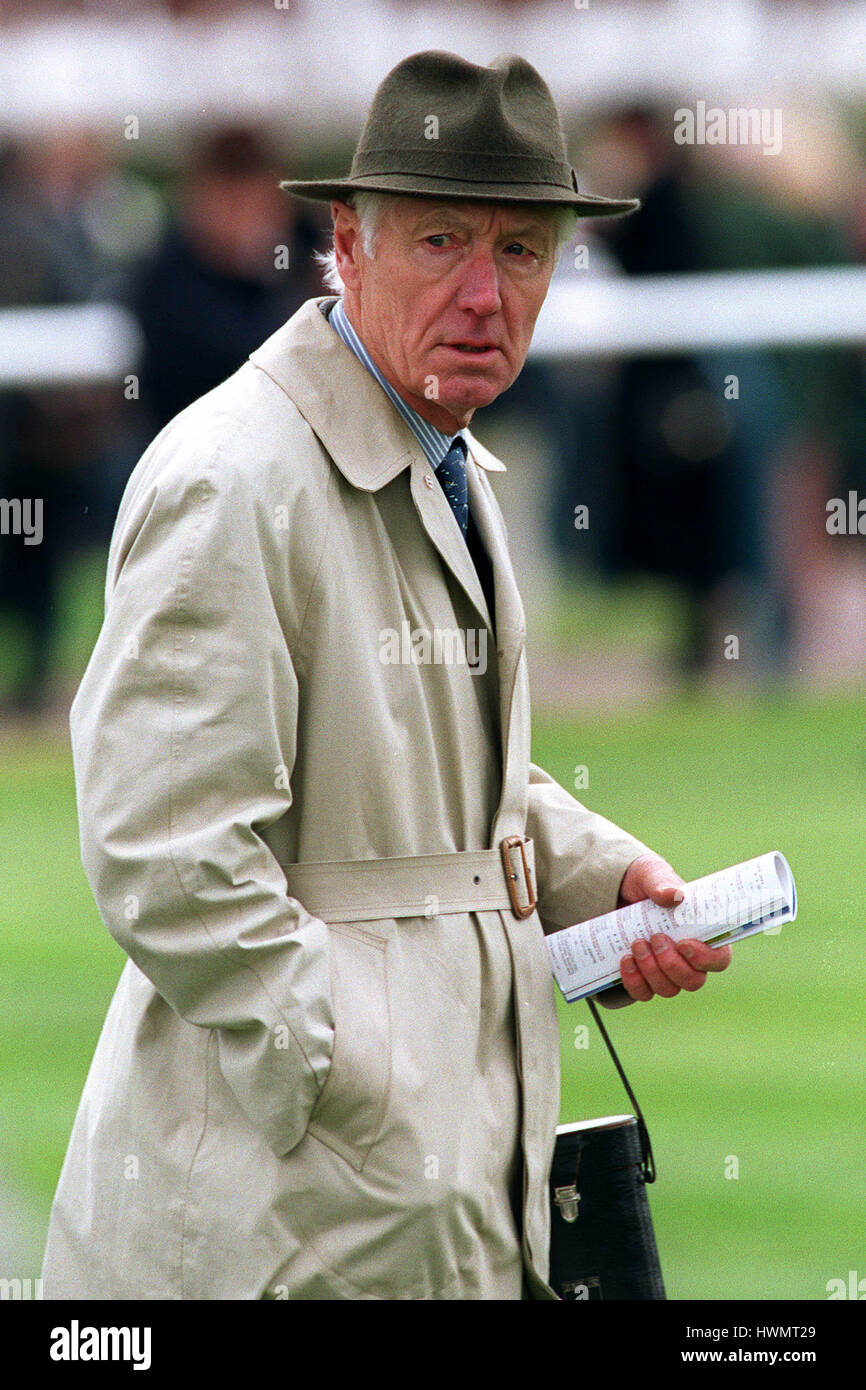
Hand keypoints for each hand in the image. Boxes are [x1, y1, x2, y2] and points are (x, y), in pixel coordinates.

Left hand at [616, 853, 732, 1002]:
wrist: (614, 893)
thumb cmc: (645, 883)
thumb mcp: (651, 873)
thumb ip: (662, 881)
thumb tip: (673, 895)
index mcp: (702, 934)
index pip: (719, 959)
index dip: (706, 958)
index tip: (684, 943)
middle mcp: (688, 959)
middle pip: (694, 981)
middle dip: (672, 964)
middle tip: (655, 937)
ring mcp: (665, 972)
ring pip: (669, 989)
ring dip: (651, 970)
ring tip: (636, 943)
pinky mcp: (643, 979)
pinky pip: (643, 993)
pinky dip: (634, 981)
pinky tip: (625, 960)